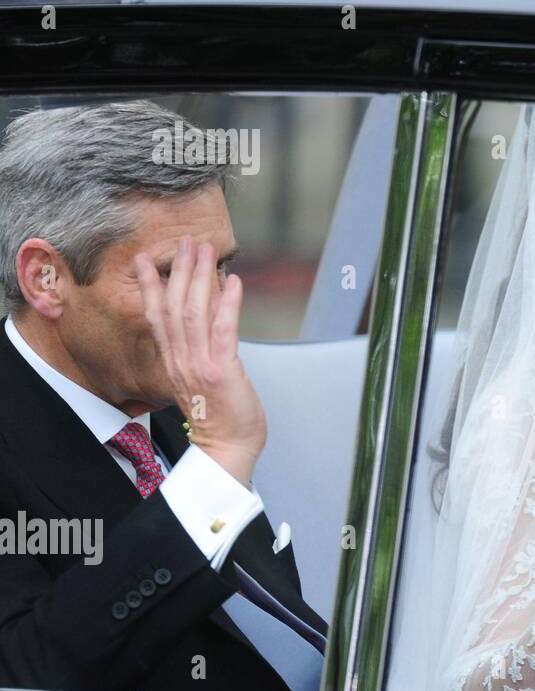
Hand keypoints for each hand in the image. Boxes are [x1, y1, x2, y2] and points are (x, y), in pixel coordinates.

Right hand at [134, 236, 265, 486]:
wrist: (226, 448)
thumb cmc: (220, 415)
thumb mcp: (200, 378)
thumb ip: (198, 351)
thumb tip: (208, 318)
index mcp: (173, 361)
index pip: (156, 316)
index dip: (150, 285)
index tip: (144, 259)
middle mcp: (181, 360)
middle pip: (173, 307)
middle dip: (178, 271)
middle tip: (185, 242)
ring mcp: (199, 365)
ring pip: (193, 313)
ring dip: (199, 278)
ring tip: (205, 251)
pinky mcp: (221, 371)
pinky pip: (223, 330)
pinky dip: (228, 304)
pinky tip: (234, 282)